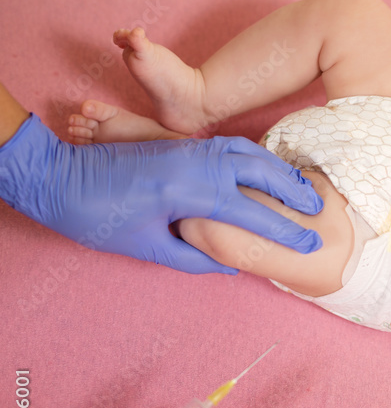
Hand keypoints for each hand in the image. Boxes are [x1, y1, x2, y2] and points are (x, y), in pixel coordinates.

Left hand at [0, 114, 323, 273]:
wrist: (56, 176)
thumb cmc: (95, 215)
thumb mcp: (147, 247)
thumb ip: (194, 256)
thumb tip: (231, 263)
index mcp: (190, 192)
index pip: (253, 213)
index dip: (285, 231)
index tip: (310, 245)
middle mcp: (195, 163)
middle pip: (261, 171)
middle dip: (293, 190)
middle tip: (317, 209)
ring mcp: (187, 149)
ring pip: (248, 151)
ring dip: (277, 169)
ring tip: (299, 186)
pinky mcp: (178, 144)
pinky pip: (229, 145)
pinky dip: (254, 156)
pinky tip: (263, 168)